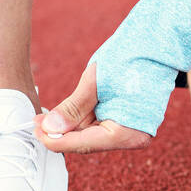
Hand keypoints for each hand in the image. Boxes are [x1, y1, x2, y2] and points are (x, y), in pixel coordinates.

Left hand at [34, 63, 151, 153]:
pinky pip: (97, 127)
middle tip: (36, 120)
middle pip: (86, 142)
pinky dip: (79, 121)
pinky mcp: (125, 123)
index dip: (56, 139)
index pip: (84, 144)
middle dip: (59, 133)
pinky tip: (62, 114)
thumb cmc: (131, 59)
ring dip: (67, 127)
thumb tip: (50, 129)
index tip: (35, 130)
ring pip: (89, 136)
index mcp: (127, 132)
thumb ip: (72, 108)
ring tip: (45, 116)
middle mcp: (131, 138)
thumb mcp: (95, 82)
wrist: (156, 47)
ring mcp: (130, 131)